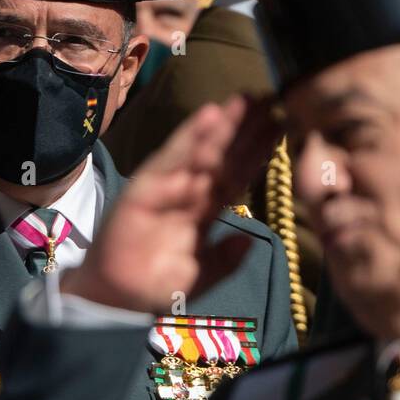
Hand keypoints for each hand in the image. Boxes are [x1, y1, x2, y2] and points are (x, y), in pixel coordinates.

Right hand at [61, 95, 278, 313]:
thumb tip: (250, 241)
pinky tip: (210, 115)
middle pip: (222, 157)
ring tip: (247, 100)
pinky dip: (189, 137)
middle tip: (271, 98)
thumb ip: (225, 259)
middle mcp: (187, 195)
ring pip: (200, 152)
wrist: (116, 301)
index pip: (236, 177)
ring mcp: (166, 188)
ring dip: (222, 126)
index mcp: (203, 213)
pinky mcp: (145, 188)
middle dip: (245, 130)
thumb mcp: (200, 276)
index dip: (258, 154)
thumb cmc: (155, 288)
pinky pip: (171, 159)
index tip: (282, 127)